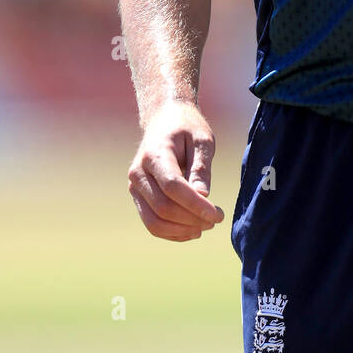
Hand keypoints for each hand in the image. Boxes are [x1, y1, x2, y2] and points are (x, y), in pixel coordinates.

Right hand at [128, 101, 224, 241]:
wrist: (164, 120)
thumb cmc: (187, 128)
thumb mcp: (202, 140)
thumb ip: (201, 168)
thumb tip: (203, 197)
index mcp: (154, 153)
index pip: (173, 186)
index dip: (195, 205)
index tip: (218, 215)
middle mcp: (138, 172)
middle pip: (163, 207)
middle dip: (192, 219)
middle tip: (216, 219)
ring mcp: (135, 187)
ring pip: (154, 222)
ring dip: (182, 230)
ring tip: (206, 226)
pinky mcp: (138, 197)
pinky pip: (151, 223)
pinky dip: (172, 232)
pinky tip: (192, 230)